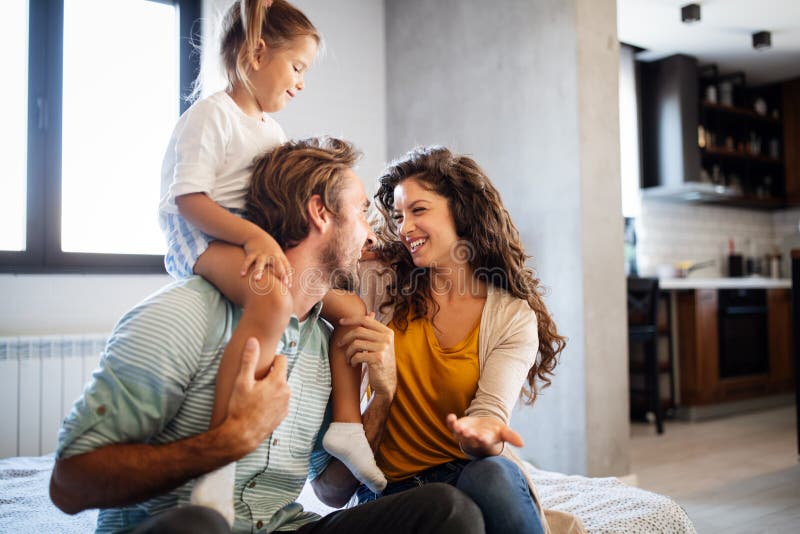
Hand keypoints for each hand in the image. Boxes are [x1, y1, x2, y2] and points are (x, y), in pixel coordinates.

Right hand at [222, 338, 290, 453]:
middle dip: (270, 375)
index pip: (282, 360)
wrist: (242, 435)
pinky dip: (272, 401)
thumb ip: (249, 359)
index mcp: (278, 381)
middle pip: (281, 375)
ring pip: (281, 388)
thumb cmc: (240, 407)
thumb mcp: (242, 381)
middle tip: (254, 383)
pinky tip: (259, 406)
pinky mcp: (283, 415)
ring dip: (271, 388)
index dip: (272, 360)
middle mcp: (286, 392)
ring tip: (255, 396)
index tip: (261, 367)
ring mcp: (286, 405)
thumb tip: (253, 340)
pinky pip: (280, 401)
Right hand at [242, 231, 290, 284]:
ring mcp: (262, 253)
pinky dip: (245, 267)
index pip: (286, 267)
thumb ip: (281, 267)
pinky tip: (242, 274)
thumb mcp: (277, 255)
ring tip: (257, 279)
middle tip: (284, 282)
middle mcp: (272, 255)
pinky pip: (248, 260)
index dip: (288, 276)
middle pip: (278, 264)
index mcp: (279, 256)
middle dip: (281, 273)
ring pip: (261, 263)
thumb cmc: (268, 249)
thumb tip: (285, 282)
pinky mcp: (252, 252)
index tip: (289, 285)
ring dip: (259, 271)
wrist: (255, 235)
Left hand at [338, 312, 395, 398]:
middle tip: (340, 345)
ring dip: (348, 352)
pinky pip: (358, 355)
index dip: (351, 319)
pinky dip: (352, 360)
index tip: (340, 322)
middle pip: (359, 331)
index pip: (366, 320)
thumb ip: (375, 330)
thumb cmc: (381, 362)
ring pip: (356, 344)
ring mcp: (383, 348)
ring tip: (348, 358)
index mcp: (387, 332)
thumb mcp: (381, 343)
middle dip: (345, 338)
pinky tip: (353, 364)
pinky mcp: (378, 358)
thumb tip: (370, 313)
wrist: (387, 382)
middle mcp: (387, 338)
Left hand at [445, 414, 523, 457]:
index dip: (483, 439)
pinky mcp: (457, 427)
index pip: (484, 441)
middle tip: (468, 433)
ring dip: (458, 430)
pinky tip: (450, 416)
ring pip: (459, 434)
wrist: (482, 428)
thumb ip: (511, 437)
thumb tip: (522, 444)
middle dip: (469, 436)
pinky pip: (451, 426)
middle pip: (470, 439)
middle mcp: (473, 438)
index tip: (483, 437)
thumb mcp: (503, 432)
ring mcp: (463, 434)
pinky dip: (450, 421)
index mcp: (485, 440)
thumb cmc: (494, 431)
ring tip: (458, 426)